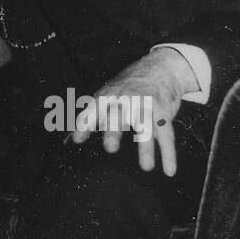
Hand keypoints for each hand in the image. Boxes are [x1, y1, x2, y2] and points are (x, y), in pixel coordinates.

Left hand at [70, 48, 196, 175]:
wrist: (160, 68)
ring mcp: (146, 106)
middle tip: (110, 148)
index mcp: (107, 96)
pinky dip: (169, 154)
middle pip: (119, 116)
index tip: (77, 140)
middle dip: (114, 131)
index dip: (85, 124)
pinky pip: (167, 135)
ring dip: (146, 147)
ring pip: (146, 127)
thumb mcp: (106, 95)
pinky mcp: (163, 113)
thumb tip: (70, 140)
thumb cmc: (127, 87)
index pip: (93, 110)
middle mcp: (126, 100)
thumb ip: (90, 118)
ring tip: (145, 167)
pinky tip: (169, 170)